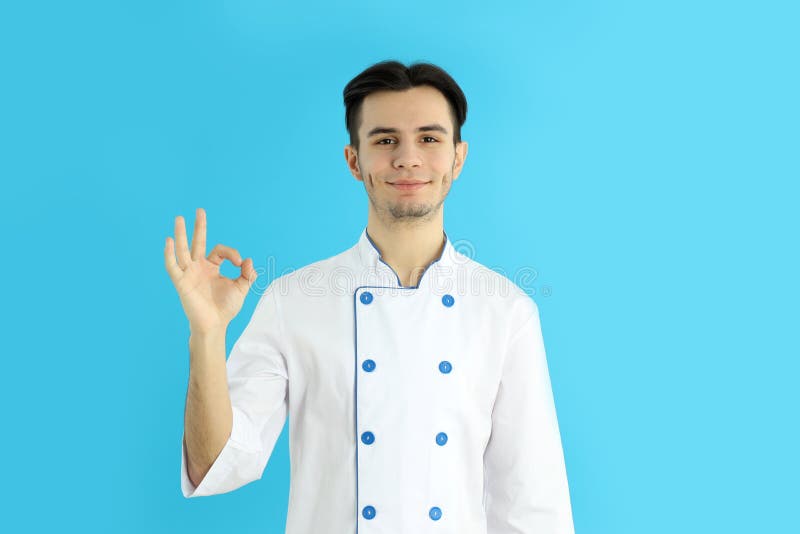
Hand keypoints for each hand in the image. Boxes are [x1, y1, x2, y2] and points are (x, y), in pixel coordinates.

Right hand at [164, 208, 257, 334]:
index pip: (219, 250)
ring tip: (179, 218)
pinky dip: (169, 254)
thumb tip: (248, 260)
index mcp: (212, 267)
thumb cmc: (225, 308)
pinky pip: (172, 266)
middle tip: (200, 210)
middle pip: (197, 242)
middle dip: (199, 227)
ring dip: (181, 234)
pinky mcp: (181, 282)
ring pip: (183, 250)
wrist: (215, 325)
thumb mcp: (241, 289)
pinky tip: (169, 241)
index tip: (240, 264)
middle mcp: (199, 267)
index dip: (232, 253)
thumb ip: (247, 274)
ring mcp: (189, 273)